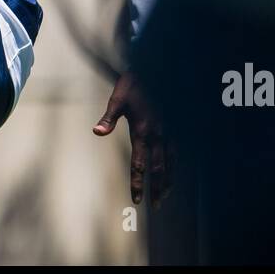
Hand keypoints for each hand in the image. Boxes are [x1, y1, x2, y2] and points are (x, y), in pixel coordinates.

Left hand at [93, 71, 171, 209]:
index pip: (139, 164)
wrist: (158, 68)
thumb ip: (109, 118)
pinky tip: (173, 172)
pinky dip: (175, 166)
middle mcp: (158, 135)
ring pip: (171, 163)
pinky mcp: (176, 127)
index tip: (136, 198)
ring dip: (168, 181)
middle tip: (154, 205)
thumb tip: (97, 132)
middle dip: (156, 189)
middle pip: (158, 169)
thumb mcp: (118, 98)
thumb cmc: (135, 83)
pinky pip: (177, 152)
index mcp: (142, 130)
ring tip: (165, 195)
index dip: (137, 183)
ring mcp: (169, 132)